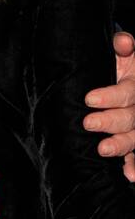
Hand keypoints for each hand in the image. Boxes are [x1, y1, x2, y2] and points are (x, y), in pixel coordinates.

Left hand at [84, 31, 134, 181]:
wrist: (120, 72)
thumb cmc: (116, 62)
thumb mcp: (120, 52)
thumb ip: (122, 45)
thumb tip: (124, 42)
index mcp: (134, 85)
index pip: (126, 93)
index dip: (110, 97)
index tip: (89, 99)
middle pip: (130, 118)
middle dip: (109, 122)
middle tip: (88, 123)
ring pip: (134, 138)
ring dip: (120, 146)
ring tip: (103, 150)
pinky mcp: (132, 139)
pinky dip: (134, 166)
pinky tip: (130, 176)